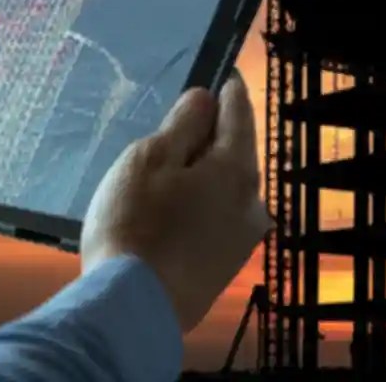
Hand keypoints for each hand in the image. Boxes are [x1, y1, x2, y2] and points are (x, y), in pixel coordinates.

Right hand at [81, 73, 270, 331]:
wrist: (133, 308)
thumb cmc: (135, 225)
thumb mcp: (149, 160)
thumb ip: (182, 126)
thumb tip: (205, 100)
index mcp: (235, 170)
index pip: (239, 116)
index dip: (230, 93)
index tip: (226, 77)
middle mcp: (251, 203)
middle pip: (236, 155)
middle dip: (216, 136)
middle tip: (190, 121)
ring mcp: (241, 240)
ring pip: (228, 190)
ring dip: (207, 174)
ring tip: (174, 167)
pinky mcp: (224, 267)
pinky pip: (217, 220)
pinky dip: (202, 205)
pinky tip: (176, 209)